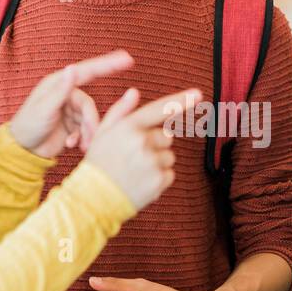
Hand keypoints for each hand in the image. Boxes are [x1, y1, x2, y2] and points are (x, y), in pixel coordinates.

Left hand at [10, 50, 133, 157]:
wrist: (22, 151)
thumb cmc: (28, 126)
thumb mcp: (44, 108)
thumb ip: (61, 90)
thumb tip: (73, 68)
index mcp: (59, 84)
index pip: (87, 71)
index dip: (108, 64)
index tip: (127, 59)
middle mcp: (66, 94)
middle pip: (89, 106)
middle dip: (91, 122)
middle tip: (92, 138)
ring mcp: (69, 110)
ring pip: (89, 120)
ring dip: (87, 133)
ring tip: (82, 147)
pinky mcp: (71, 125)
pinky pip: (85, 130)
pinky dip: (81, 139)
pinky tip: (72, 146)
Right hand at [84, 87, 199, 210]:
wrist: (94, 198)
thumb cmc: (98, 164)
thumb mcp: (102, 133)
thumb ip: (120, 110)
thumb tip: (134, 92)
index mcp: (129, 126)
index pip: (160, 109)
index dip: (181, 100)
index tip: (198, 94)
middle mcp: (143, 141)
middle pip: (167, 136)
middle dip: (156, 144)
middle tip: (135, 156)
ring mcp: (152, 161)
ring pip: (169, 156)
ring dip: (158, 162)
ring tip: (136, 171)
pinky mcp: (159, 180)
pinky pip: (170, 174)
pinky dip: (159, 178)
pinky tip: (141, 182)